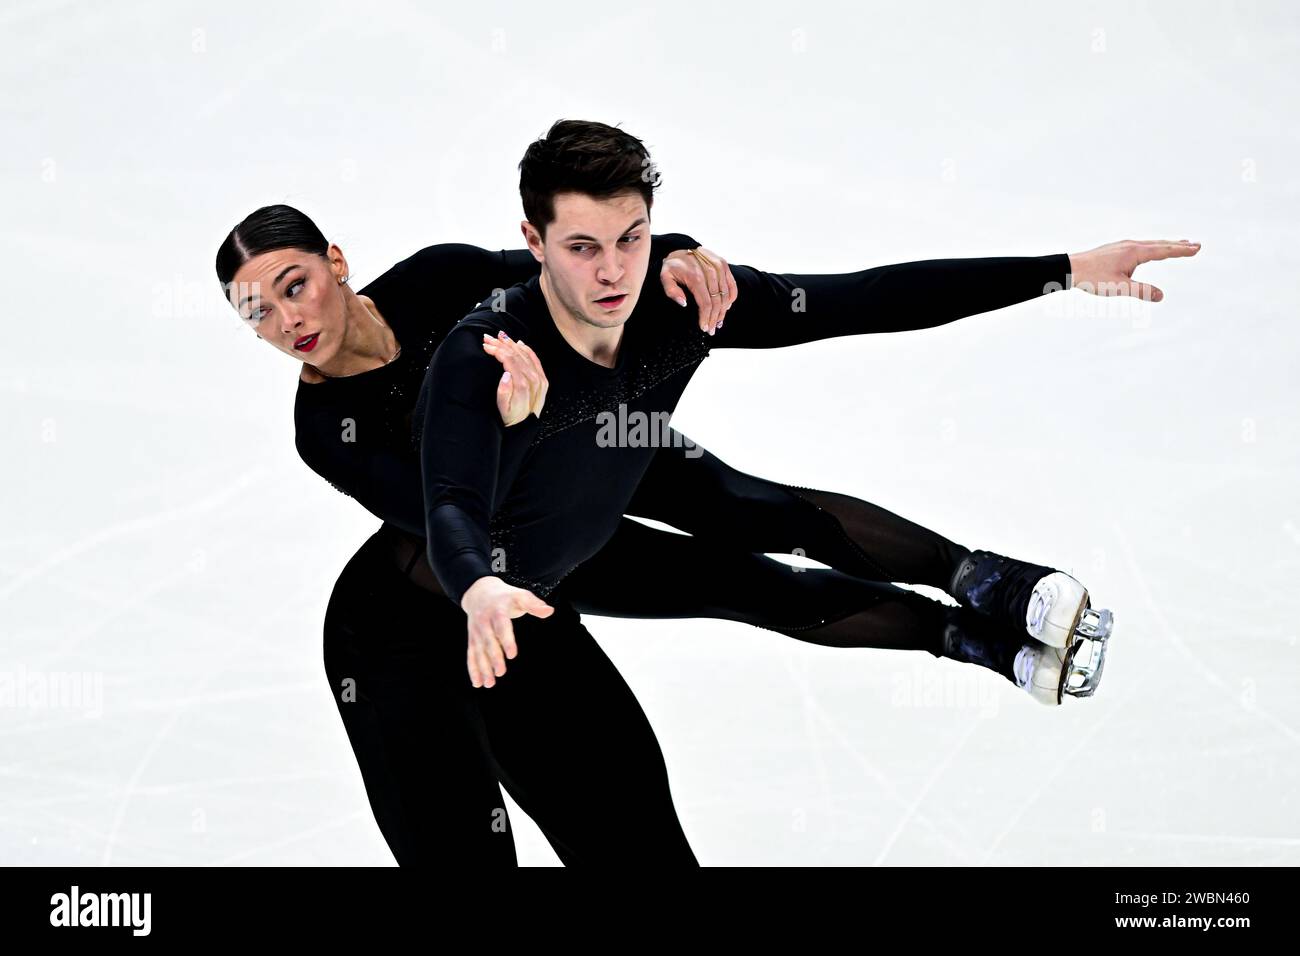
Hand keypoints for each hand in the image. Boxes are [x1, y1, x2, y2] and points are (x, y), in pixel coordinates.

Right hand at [460, 576, 554, 687]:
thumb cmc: (505, 597)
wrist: (479, 593)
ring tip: (489, 684)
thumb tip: (549, 611)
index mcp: (497, 611)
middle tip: (501, 673)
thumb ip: (534, 604)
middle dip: (494, 658)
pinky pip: (471, 655)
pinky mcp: (472, 639)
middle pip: (489, 642)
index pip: (501, 627)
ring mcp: (476, 632)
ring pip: (478, 652)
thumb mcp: (519, 596)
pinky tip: (478, 683)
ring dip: (483, 668)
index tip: (512, 654)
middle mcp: (484, 622)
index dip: (506, 640)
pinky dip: (473, 670)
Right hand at [481, 331, 547, 424]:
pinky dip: (527, 350)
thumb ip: (503, 392)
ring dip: (512, 344)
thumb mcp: (502, 408)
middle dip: (501, 344)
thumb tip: (506, 374)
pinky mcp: (543, 380)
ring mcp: (540, 379)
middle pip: (516, 355)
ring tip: (500, 337)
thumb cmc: (510, 417)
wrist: (524, 427)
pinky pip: (535, 360)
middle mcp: (533, 380)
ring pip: (525, 355)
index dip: (497, 350)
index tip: (486, 345)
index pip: (509, 360)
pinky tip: (519, 343)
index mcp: (522, 385)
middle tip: (489, 337)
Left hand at [661, 246, 739, 334]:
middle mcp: (710, 270)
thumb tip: (684, 304)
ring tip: (718, 322)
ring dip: (723, 311)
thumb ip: (671, 291)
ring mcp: (719, 266)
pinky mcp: (724, 265)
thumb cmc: (672, 266)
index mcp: (695, 276)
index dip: (706, 317)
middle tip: (711, 330)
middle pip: (717, 301)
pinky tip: (726, 308)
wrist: (681, 248)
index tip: (704, 328)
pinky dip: (731, 298)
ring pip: (726, 295)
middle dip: (714, 318)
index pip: (705, 303)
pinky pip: (732, 285)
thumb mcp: (665, 277)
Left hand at [1067, 239, 1200, 301]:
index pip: (1164, 250)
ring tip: (1178, 245)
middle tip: (1195, 245)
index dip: (1181, 250)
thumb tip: (1161, 296)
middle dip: (1178, 246)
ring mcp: (1122, 246)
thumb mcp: (1119, 288)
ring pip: (1149, 244)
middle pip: (1159, 244)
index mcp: (1135, 252)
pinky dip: (1151, 247)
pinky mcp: (1114, 250)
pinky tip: (1149, 251)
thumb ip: (1141, 291)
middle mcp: (1131, 245)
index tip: (1197, 248)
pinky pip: (1139, 247)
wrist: (1069, 268)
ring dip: (1165, 245)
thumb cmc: (1093, 278)